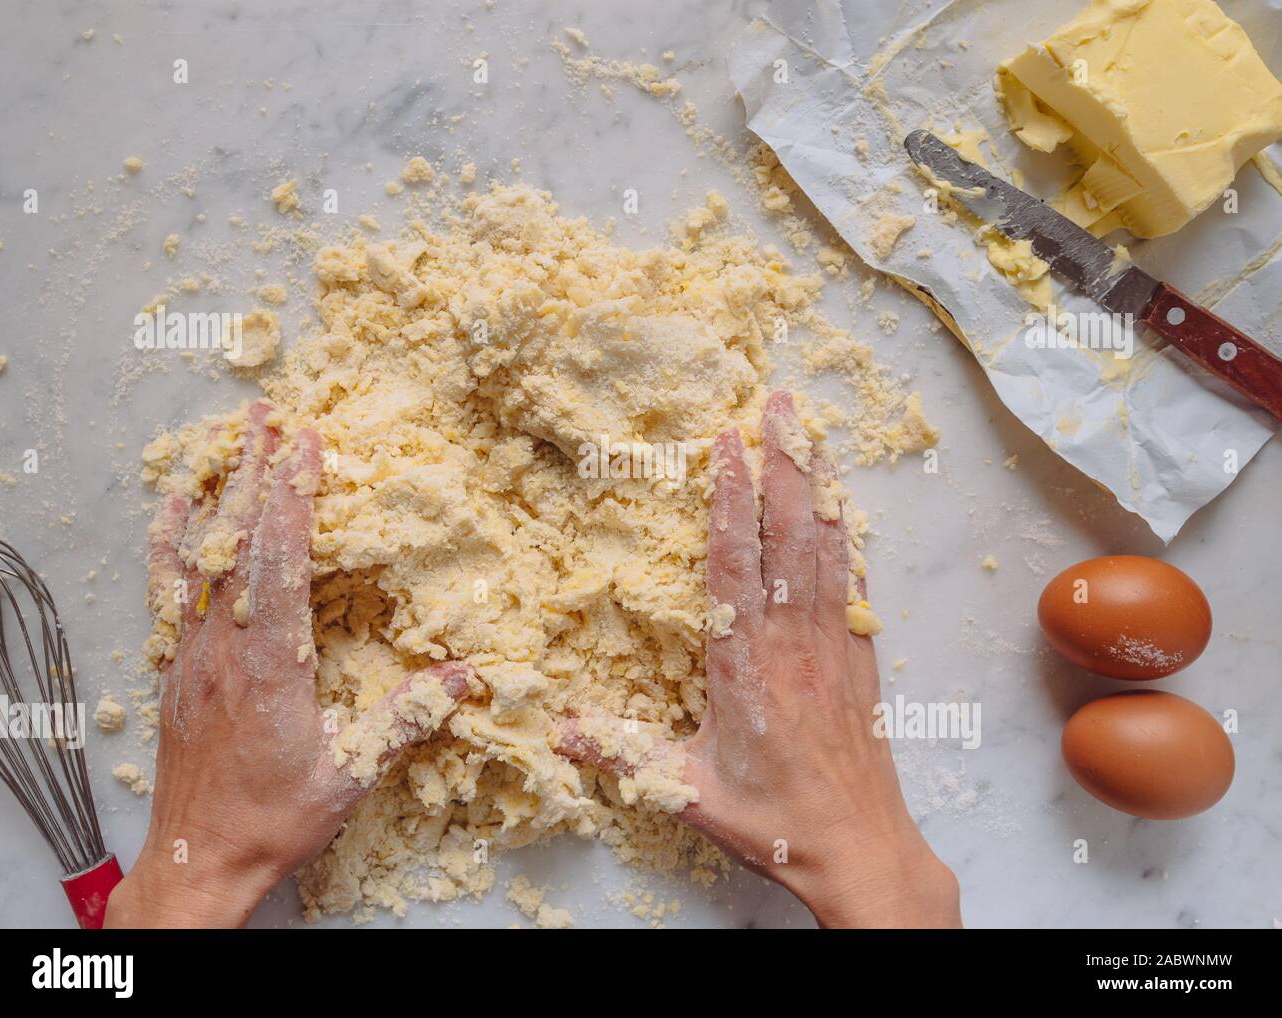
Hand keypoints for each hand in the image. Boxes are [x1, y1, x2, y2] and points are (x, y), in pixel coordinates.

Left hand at [106, 402, 470, 927]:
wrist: (197, 859)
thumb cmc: (272, 819)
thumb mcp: (349, 774)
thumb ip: (406, 720)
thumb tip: (467, 678)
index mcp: (270, 668)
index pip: (283, 563)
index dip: (296, 499)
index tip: (307, 445)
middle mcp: (224, 650)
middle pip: (239, 545)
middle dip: (257, 475)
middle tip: (267, 416)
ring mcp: (192, 656)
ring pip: (203, 559)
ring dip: (222, 495)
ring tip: (232, 440)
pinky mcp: (177, 668)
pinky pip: (169, 591)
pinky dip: (171, 543)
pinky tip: (174, 507)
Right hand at [559, 391, 959, 927]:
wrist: (860, 849)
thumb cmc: (774, 822)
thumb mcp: (685, 792)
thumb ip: (622, 755)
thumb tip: (557, 731)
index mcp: (744, 665)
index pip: (735, 565)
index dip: (731, 499)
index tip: (728, 443)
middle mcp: (792, 642)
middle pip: (789, 536)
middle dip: (784, 464)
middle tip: (780, 405)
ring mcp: (833, 646)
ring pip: (826, 548)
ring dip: (819, 486)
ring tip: (814, 432)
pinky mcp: (860, 659)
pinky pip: (853, 582)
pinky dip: (848, 537)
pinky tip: (845, 508)